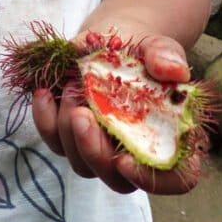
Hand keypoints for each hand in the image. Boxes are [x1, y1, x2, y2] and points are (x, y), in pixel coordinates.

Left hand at [32, 33, 201, 194]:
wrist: (111, 41)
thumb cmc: (141, 51)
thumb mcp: (158, 47)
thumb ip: (167, 57)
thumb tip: (174, 71)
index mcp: (172, 139)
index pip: (176, 179)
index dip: (151, 179)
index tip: (124, 160)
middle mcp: (136, 154)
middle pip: (117, 180)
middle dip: (94, 151)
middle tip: (83, 115)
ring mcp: (101, 149)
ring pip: (81, 164)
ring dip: (70, 130)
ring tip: (72, 87)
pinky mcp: (72, 136)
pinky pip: (54, 141)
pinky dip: (45, 119)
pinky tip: (45, 93)